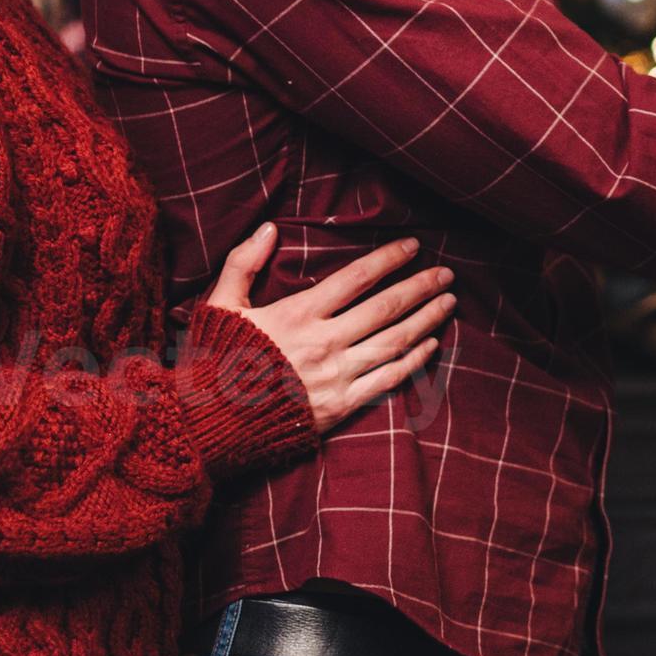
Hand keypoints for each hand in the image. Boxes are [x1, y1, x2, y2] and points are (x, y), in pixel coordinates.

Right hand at [202, 226, 456, 432]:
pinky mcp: (341, 407)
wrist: (206, 427)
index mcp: (297, 315)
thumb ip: (243, 263)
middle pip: (386, 308)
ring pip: (395, 342)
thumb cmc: (213, 363)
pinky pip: (388, 381)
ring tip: (449, 301)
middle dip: (420, 286)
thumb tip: (269, 228)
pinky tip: (432, 344)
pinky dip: (414, 361)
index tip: (413, 246)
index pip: (357, 278)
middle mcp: (324, 344)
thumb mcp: (219, 306)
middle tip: (446, 272)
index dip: (389, 259)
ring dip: (427, 319)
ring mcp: (336, 377)